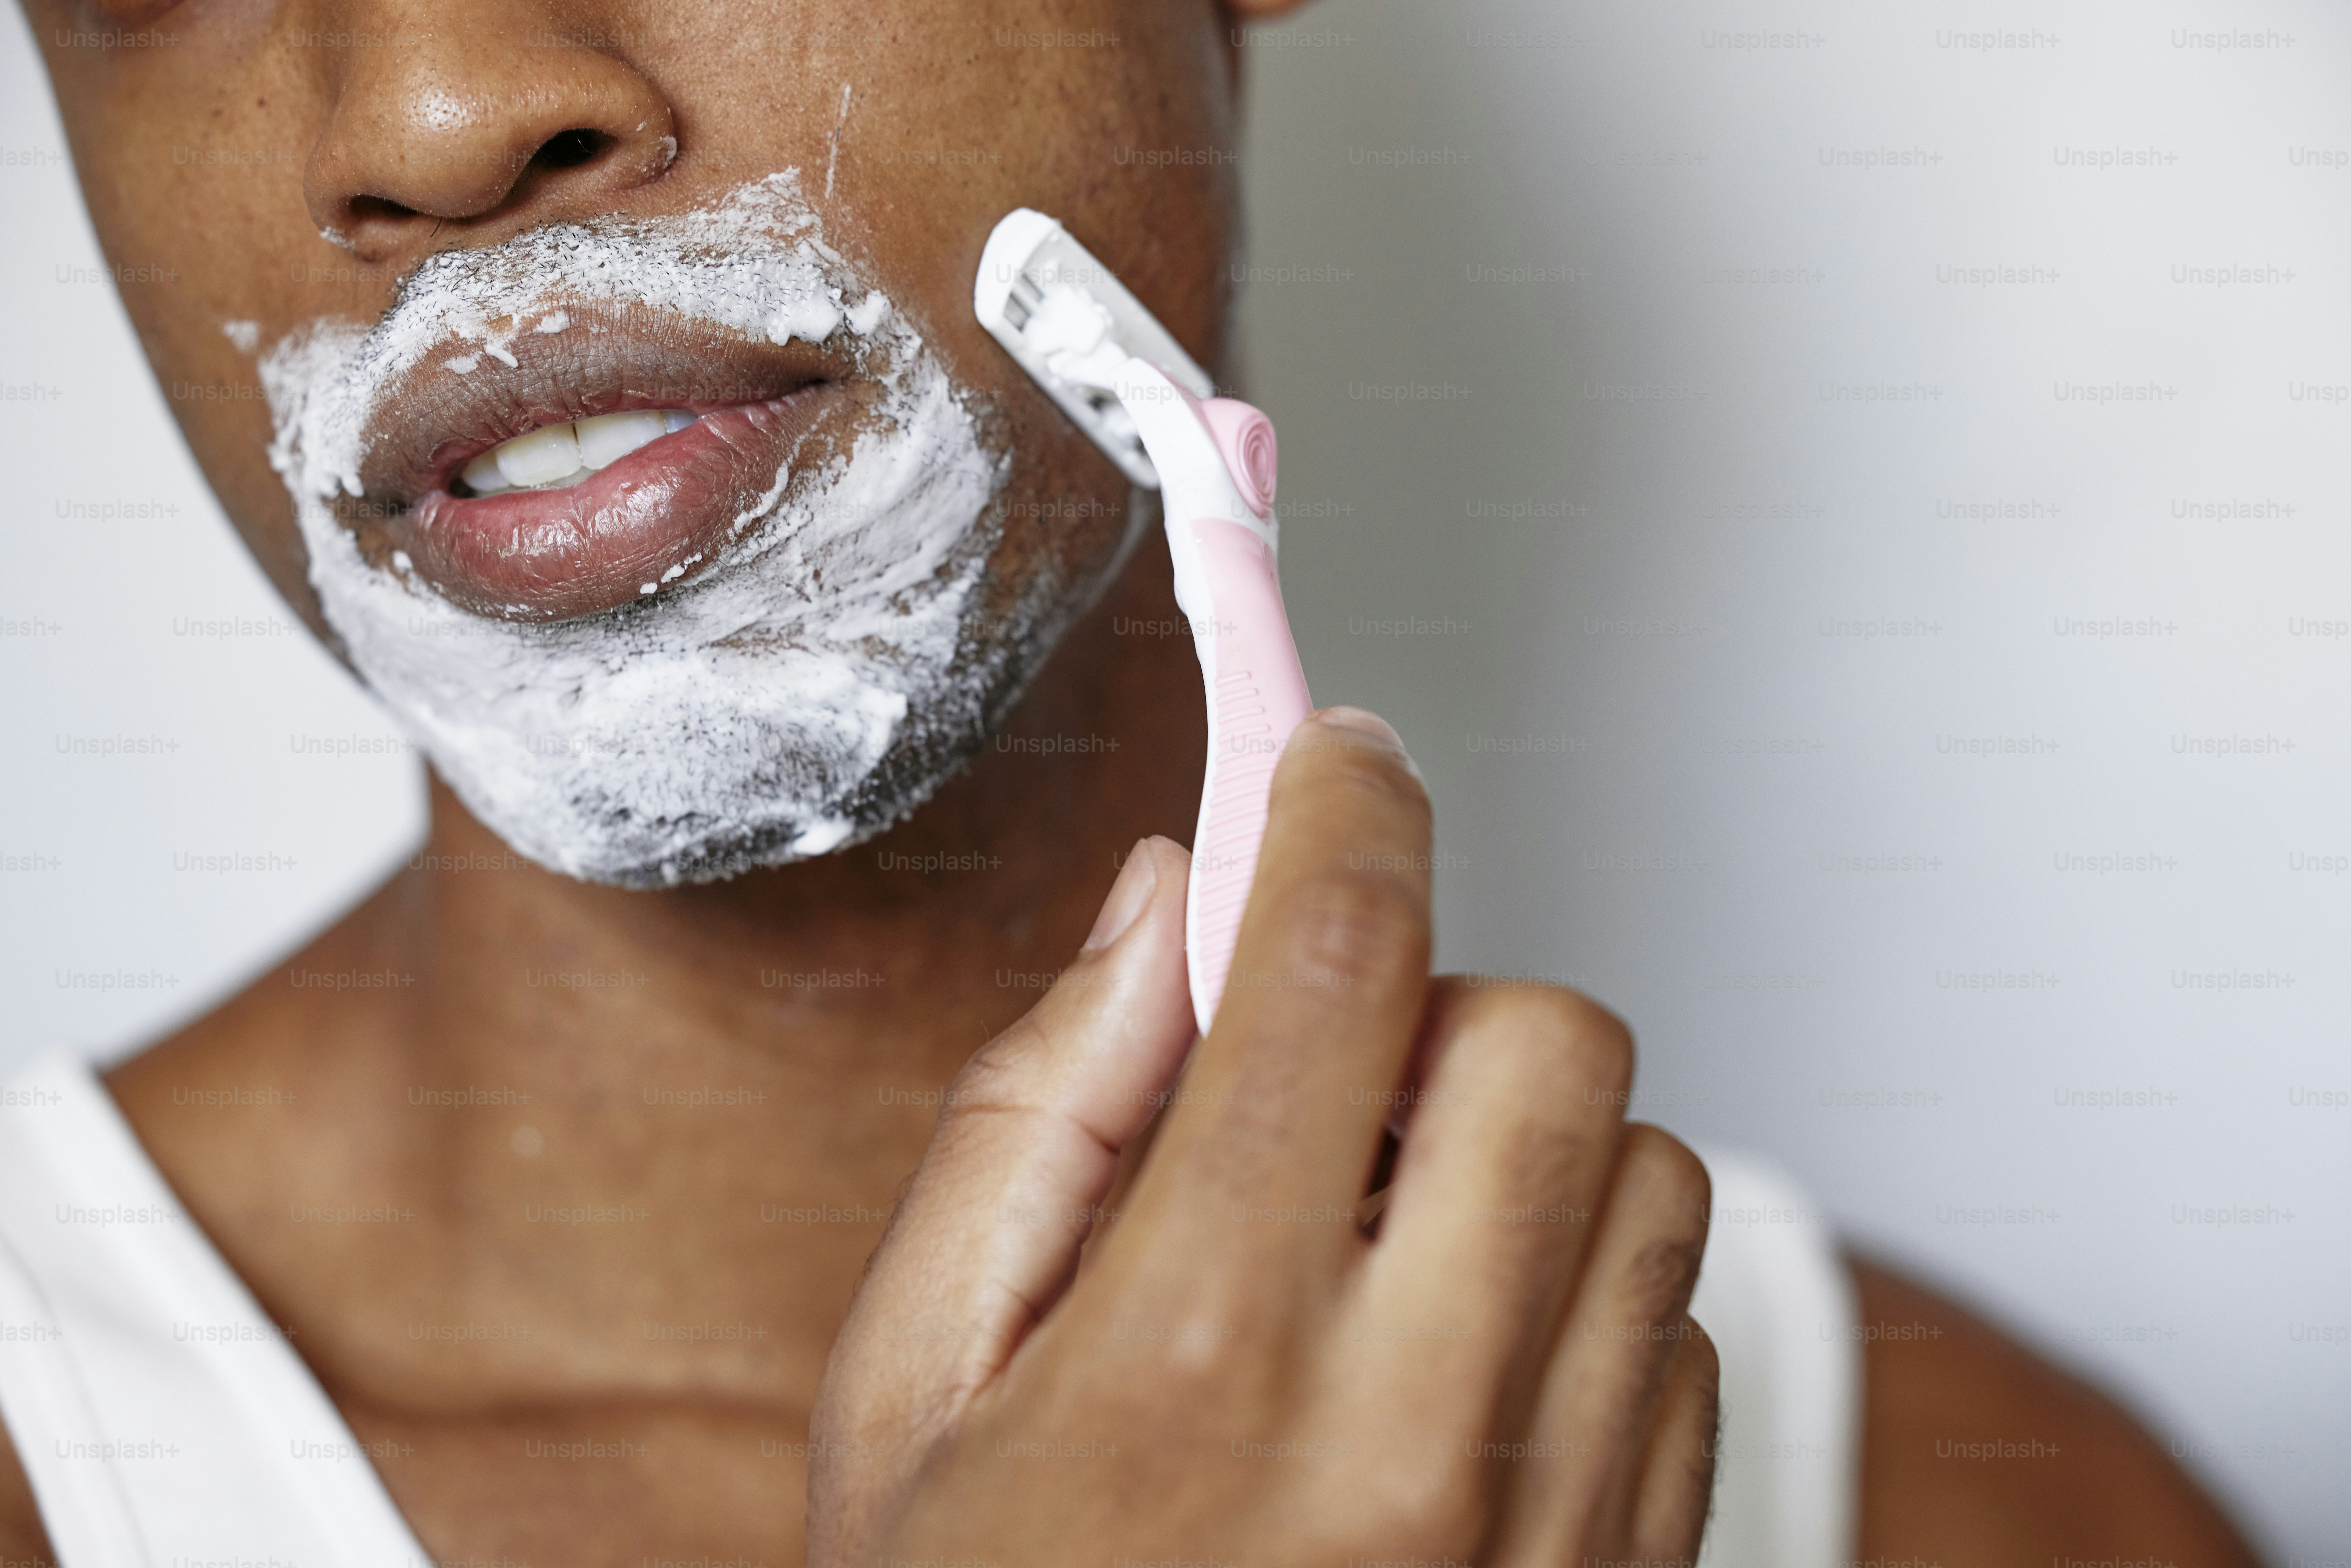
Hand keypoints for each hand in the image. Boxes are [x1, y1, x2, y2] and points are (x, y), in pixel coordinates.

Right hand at [807, 707, 1717, 1565]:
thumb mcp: (912, 1385)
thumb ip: (1037, 1117)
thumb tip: (1168, 910)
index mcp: (1197, 1353)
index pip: (1336, 961)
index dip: (1342, 804)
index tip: (1331, 756)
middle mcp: (1411, 1427)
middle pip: (1544, 1043)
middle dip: (1438, 1003)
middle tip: (1326, 1087)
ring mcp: (1549, 1516)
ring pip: (1643, 1172)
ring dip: (1519, 1149)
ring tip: (1382, 1241)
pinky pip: (1676, 1336)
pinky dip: (1578, 1298)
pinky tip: (1446, 1368)